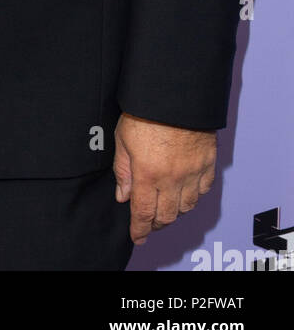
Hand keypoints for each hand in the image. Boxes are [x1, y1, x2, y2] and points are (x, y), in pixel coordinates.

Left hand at [113, 112, 216, 245]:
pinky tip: (185, 192)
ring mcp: (193, 172)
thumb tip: (123, 195)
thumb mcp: (122, 138)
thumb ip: (123, 170)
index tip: (137, 236)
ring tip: (165, 208)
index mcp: (148, 174)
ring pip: (187, 206)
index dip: (139, 229)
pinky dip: (194, 196)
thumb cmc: (145, 110)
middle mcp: (172, 178)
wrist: (174, 92)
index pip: (143, 213)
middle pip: (167, 215)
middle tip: (148, 224)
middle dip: (156, 224)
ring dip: (175, 212)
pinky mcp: (208, 162)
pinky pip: (204, 189)